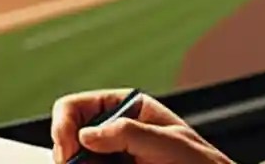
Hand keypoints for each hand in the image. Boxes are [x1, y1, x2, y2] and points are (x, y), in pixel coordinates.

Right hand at [51, 89, 234, 163]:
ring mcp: (109, 158)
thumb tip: (87, 134)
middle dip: (67, 154)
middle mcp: (113, 131)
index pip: (76, 106)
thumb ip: (130, 133)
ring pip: (73, 161)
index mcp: (126, 108)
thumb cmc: (200, 162)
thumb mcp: (169, 143)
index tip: (71, 150)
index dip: (64, 125)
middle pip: (67, 138)